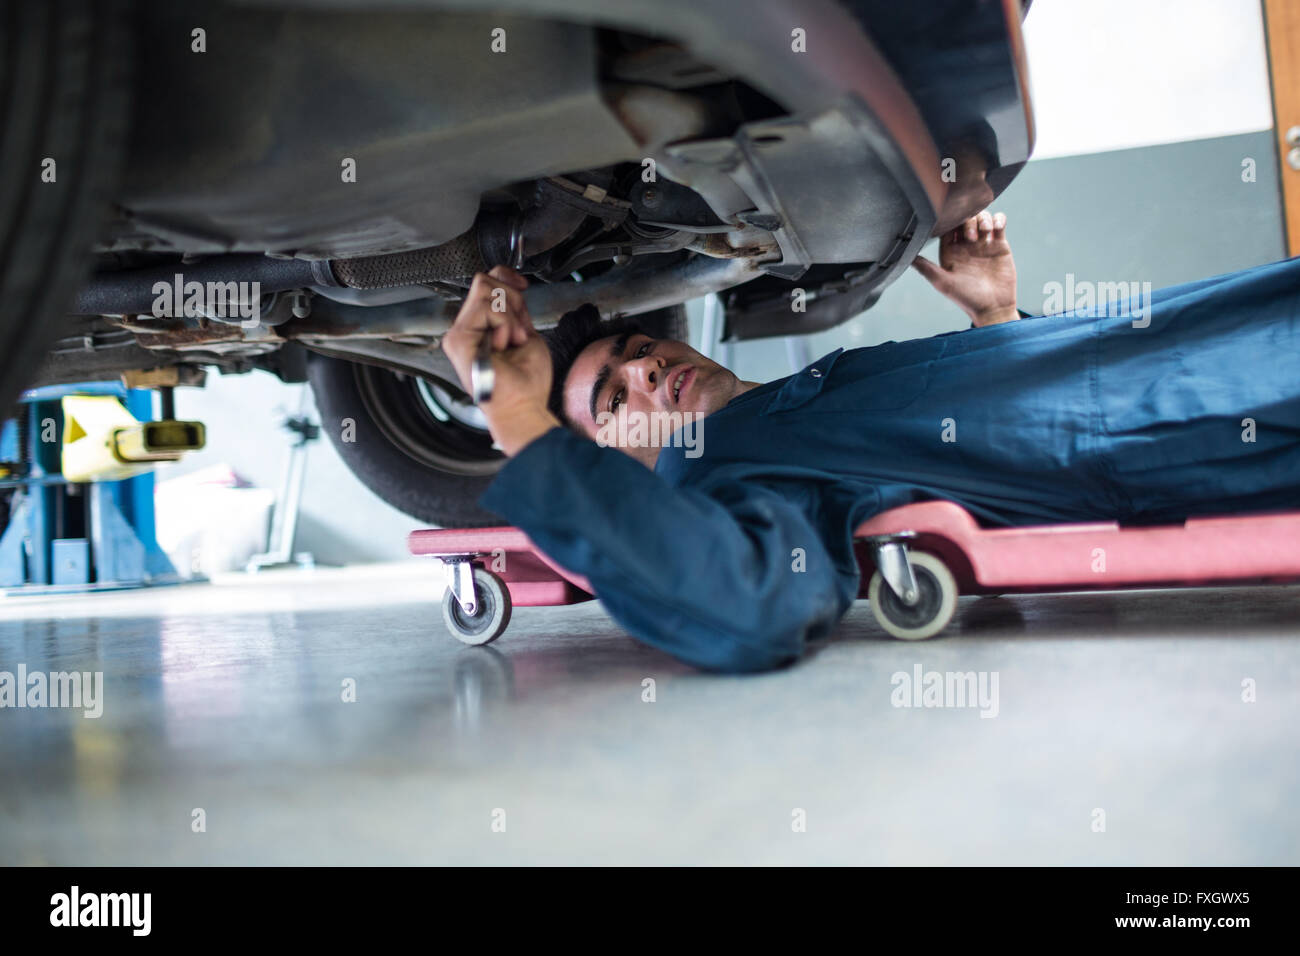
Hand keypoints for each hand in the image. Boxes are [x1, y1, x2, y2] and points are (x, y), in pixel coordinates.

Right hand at [441, 266, 558, 453]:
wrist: (523, 406)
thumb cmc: (526, 382)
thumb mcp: (524, 332)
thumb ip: (514, 309)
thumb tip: (512, 284)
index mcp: (479, 327)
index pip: (485, 283)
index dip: (506, 277)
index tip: (523, 286)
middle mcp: (466, 329)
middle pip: (485, 281)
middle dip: (512, 300)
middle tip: (517, 332)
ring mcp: (459, 334)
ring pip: (485, 290)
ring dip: (510, 316)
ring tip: (511, 342)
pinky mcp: (458, 339)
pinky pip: (486, 308)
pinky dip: (505, 324)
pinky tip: (503, 345)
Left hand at [912, 210, 1018, 326]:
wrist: (993, 307)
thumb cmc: (966, 298)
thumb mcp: (943, 282)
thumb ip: (925, 268)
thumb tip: (904, 257)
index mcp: (950, 251)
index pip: (947, 226)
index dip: (950, 220)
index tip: (954, 225)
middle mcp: (965, 246)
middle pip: (965, 218)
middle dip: (968, 220)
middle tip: (971, 237)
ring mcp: (983, 244)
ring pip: (981, 217)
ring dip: (983, 219)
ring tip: (986, 232)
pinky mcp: (999, 244)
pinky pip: (998, 222)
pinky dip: (998, 220)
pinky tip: (996, 229)